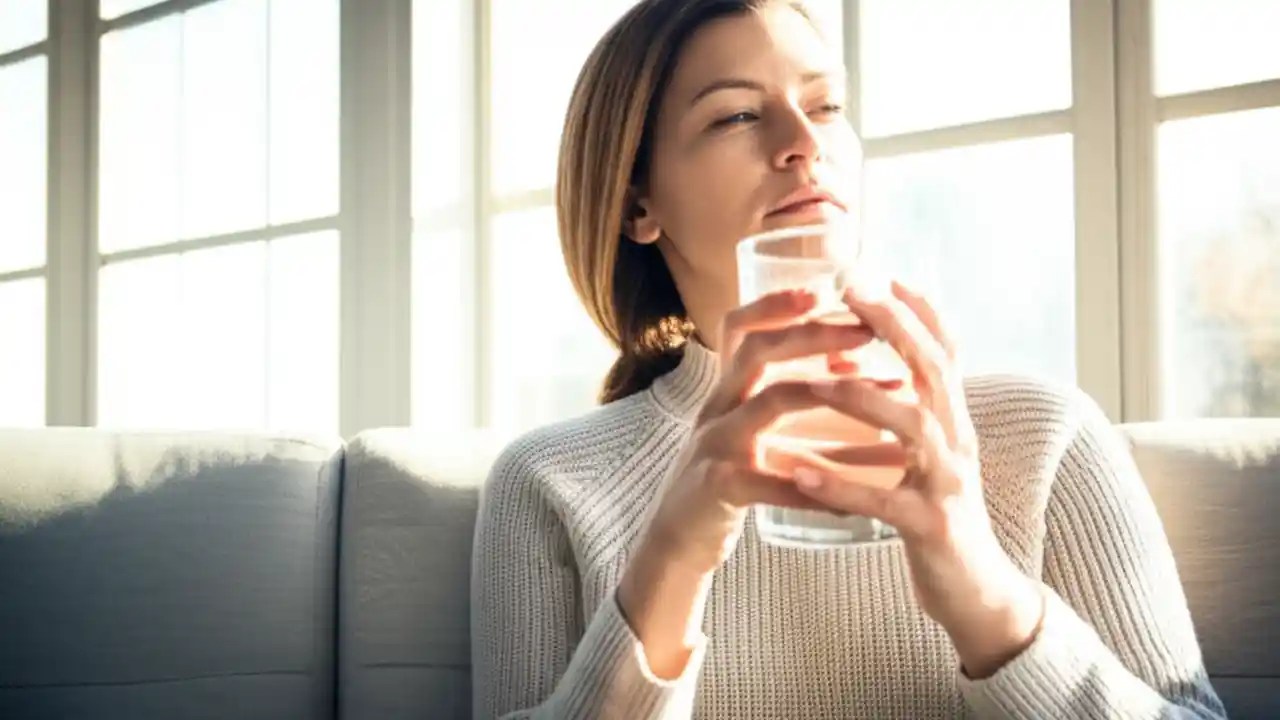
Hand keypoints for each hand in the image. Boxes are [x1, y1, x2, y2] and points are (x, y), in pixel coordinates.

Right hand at [619, 288, 877, 678]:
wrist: (678, 538)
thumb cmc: (728, 478)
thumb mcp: (754, 429)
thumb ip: (796, 398)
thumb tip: (861, 369)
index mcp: (725, 389)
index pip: (739, 327)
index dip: (777, 304)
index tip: (824, 288)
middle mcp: (715, 407)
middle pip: (758, 353)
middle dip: (813, 335)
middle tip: (864, 331)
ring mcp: (712, 446)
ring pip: (766, 404)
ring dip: (822, 393)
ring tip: (871, 392)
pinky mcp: (717, 489)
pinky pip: (768, 480)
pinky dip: (814, 487)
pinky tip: (852, 497)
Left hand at [788, 277, 1045, 677]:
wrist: (976, 592)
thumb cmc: (936, 513)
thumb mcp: (926, 453)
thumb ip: (902, 407)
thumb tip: (856, 357)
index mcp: (953, 420)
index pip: (944, 350)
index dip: (917, 308)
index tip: (879, 271)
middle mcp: (958, 440)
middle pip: (933, 370)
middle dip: (894, 326)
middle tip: (851, 291)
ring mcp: (948, 483)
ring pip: (911, 427)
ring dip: (861, 398)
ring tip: (813, 378)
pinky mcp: (929, 527)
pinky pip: (882, 500)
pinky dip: (840, 485)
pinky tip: (800, 472)